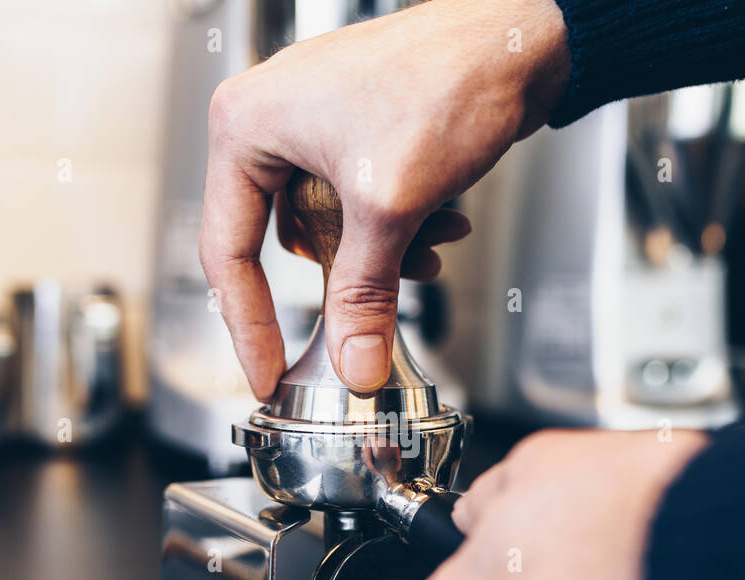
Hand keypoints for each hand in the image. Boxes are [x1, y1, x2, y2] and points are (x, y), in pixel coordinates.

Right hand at [199, 0, 569, 397]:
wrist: (517, 40)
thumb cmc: (445, 77)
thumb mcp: (390, 206)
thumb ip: (362, 296)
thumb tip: (352, 362)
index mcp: (246, 128)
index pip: (227, 252)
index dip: (248, 325)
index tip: (266, 374)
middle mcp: (270, 125)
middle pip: (285, 245)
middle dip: (345, 278)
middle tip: (362, 327)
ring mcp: (314, 130)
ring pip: (331, 233)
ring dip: (383, 256)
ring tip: (427, 248)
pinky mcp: (357, 138)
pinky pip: (360, 211)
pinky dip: (399, 229)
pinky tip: (441, 223)